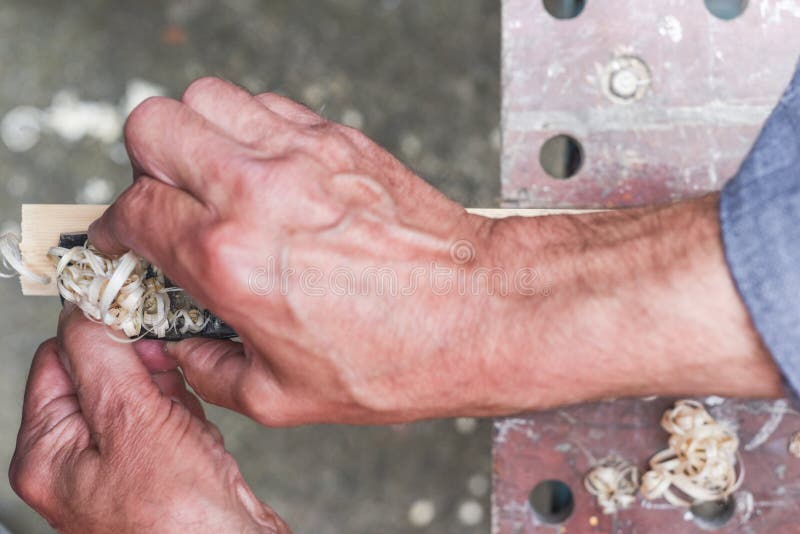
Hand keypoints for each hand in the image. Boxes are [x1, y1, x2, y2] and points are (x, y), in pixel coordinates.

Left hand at [9, 304, 288, 532]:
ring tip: (185, 416)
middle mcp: (79, 459)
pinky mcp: (159, 467)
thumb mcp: (131, 419)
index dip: (97, 332)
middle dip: (140, 365)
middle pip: (102, 373)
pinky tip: (197, 432)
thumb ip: (103, 357)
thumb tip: (85, 309)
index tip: (133, 313)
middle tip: (166, 368)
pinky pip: (167, 417)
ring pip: (140, 392)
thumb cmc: (176, 518)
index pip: (59, 359)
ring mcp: (121, 464)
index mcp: (50, 451)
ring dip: (168, 389)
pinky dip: (185, 412)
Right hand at [88, 77, 496, 425]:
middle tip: (165, 202)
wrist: (481, 313)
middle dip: (143, 167)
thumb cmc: (401, 355)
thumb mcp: (281, 397)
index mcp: (234, 259)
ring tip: (213, 179)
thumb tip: (181, 346)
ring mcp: (302, 156)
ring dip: (194, 136)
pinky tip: (266, 172)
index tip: (125, 241)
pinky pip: (267, 106)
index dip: (116, 229)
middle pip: (153, 128)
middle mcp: (261, 192)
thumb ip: (209, 368)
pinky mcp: (340, 140)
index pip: (133, 210)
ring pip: (206, 98)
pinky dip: (250, 132)